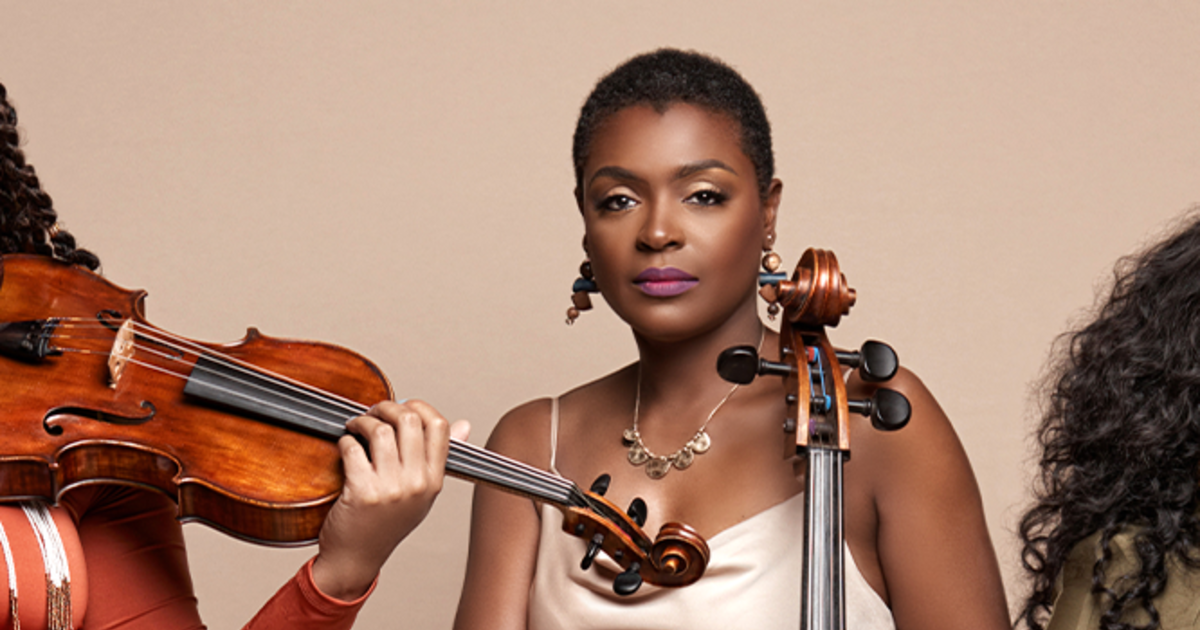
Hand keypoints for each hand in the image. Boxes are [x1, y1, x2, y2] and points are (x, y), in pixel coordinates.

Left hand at [311, 399, 469, 600]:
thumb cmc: (386, 523)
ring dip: (363, 421)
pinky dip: (345, 440)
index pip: (439, 425)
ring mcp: (391, 488)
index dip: (418, 406)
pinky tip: (345, 445)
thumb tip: (464, 425)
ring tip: (356, 427)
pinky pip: (353, 447)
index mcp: (434, 480)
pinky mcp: (362, 492)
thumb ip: (439, 457)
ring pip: (380, 430)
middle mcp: (417, 483)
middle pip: (409, 419)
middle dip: (386, 407)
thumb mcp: (422, 492)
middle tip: (373, 413)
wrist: (356, 558)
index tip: (402, 407)